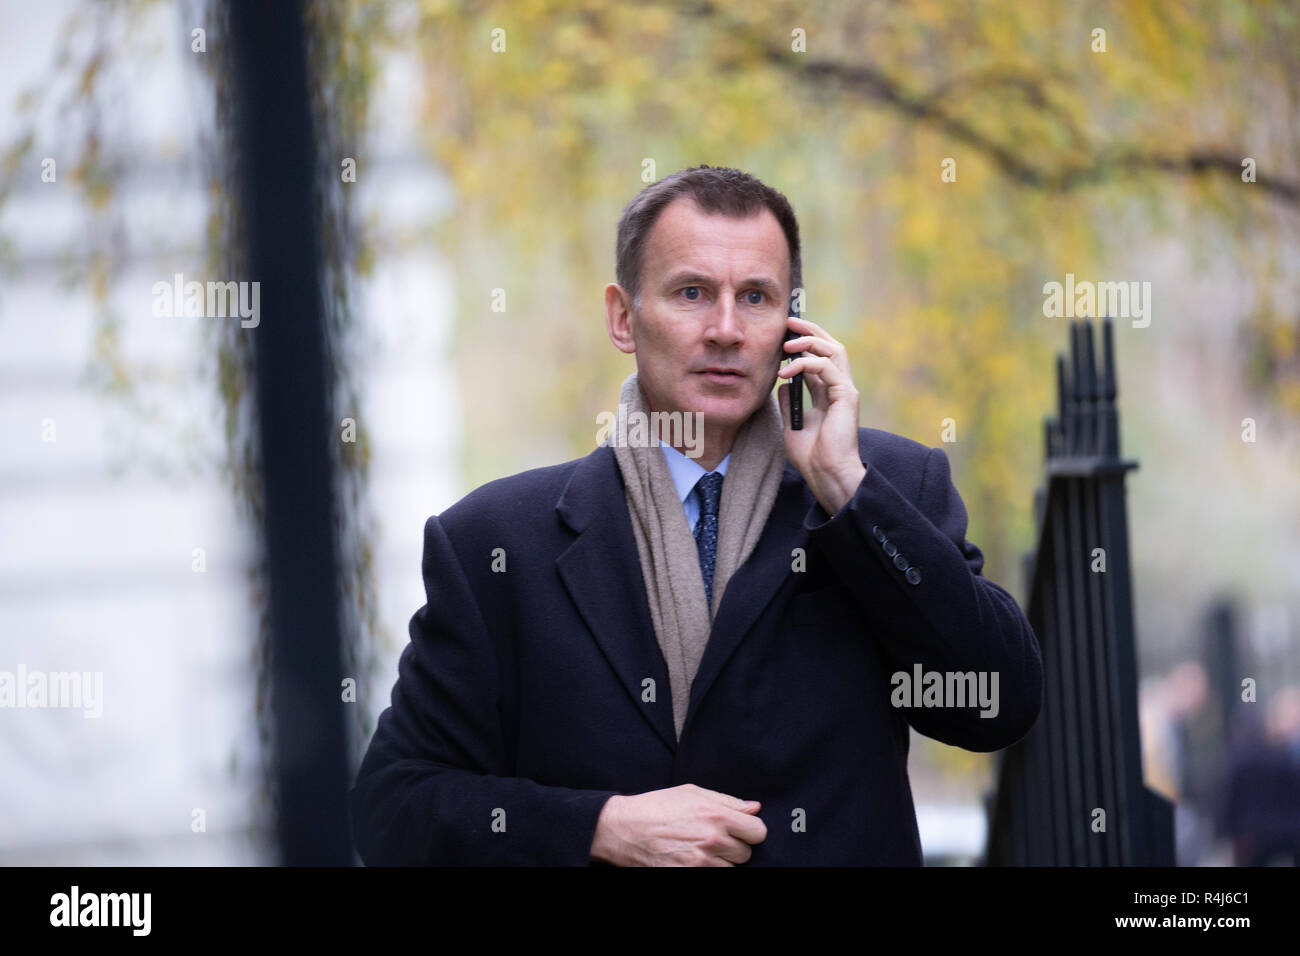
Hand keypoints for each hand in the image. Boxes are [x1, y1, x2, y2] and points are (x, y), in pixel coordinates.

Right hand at [589, 784, 766, 865]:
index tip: (741, 829)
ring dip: (721, 861)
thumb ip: (727, 801)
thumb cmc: (656, 807)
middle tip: (715, 838)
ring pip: (731, 869)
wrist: (624, 829)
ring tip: (701, 849)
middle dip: (735, 846)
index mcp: (716, 815)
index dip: (750, 830)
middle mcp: (713, 840)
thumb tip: (754, 808)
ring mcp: (701, 863)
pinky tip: (694, 859)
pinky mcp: (689, 876)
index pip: (758, 832)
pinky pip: (714, 876)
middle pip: (746, 853)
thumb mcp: (692, 793)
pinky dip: (708, 869)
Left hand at [777, 315, 865, 513]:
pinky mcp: (846, 395)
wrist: (826, 474)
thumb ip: (789, 400)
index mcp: (828, 394)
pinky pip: (827, 367)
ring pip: (834, 350)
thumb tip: (782, 382)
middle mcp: (839, 388)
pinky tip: (786, 372)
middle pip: (831, 347)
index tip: (784, 334)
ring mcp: (845, 390)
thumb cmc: (811, 455)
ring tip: (786, 345)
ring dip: (809, 342)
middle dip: (810, 331)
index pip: (819, 358)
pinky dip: (805, 364)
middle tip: (789, 323)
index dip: (804, 343)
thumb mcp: (791, 422)